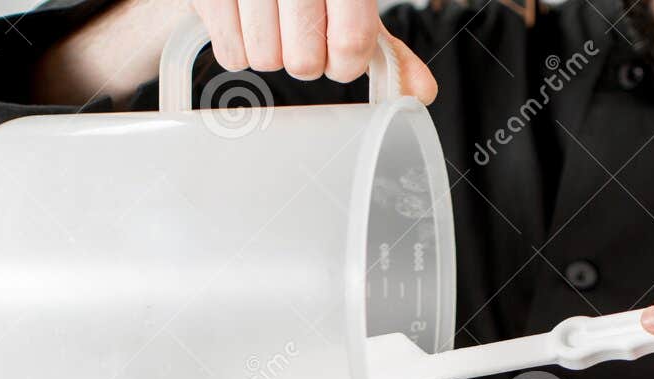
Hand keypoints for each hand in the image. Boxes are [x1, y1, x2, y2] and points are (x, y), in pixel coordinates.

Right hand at [191, 0, 436, 100]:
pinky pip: (232, 55)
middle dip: (306, 60)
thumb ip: (388, 48)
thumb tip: (422, 94)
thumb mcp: (354, 2)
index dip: (346, 63)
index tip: (340, 55)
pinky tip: (247, 21)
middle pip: (305, 63)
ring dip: (272, 54)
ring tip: (273, 23)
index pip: (351, 44)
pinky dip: (241, 49)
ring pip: (266, 61)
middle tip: (301, 34)